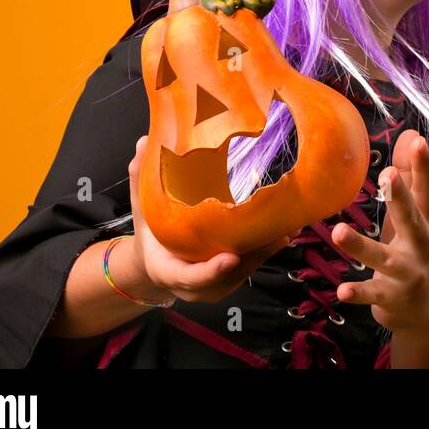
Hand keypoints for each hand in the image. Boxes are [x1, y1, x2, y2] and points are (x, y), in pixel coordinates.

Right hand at [126, 135, 294, 303]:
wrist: (155, 263)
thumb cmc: (150, 234)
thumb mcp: (142, 208)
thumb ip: (140, 178)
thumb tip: (143, 142)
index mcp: (166, 270)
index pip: (187, 276)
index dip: (210, 271)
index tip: (230, 258)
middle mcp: (193, 285)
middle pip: (226, 276)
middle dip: (252, 258)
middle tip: (274, 235)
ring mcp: (214, 286)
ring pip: (244, 273)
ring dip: (267, 252)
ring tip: (288, 227)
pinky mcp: (230, 280)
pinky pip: (250, 267)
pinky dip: (267, 250)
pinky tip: (286, 230)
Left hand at [330, 129, 428, 332]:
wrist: (426, 312)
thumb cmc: (415, 255)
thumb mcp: (416, 218)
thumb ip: (411, 178)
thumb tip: (410, 134)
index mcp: (425, 223)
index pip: (428, 192)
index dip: (425, 167)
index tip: (419, 142)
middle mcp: (421, 246)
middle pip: (412, 220)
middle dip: (401, 199)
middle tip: (388, 174)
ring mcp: (408, 274)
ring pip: (385, 259)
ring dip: (363, 246)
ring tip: (340, 232)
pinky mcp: (392, 297)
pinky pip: (373, 294)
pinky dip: (359, 292)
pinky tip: (341, 289)